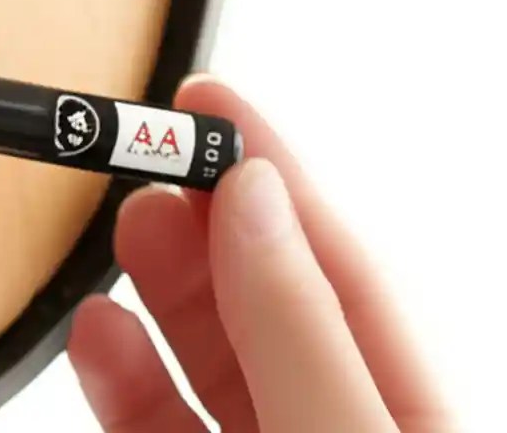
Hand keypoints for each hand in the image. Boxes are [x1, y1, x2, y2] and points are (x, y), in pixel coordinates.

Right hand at [67, 77, 454, 431]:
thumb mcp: (337, 432)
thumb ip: (296, 326)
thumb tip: (254, 198)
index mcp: (407, 409)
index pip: (340, 266)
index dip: (274, 175)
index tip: (211, 106)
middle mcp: (331, 418)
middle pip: (265, 297)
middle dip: (207, 217)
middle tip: (157, 151)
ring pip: (207, 353)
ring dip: (160, 283)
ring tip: (130, 224)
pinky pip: (150, 418)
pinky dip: (119, 370)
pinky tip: (99, 329)